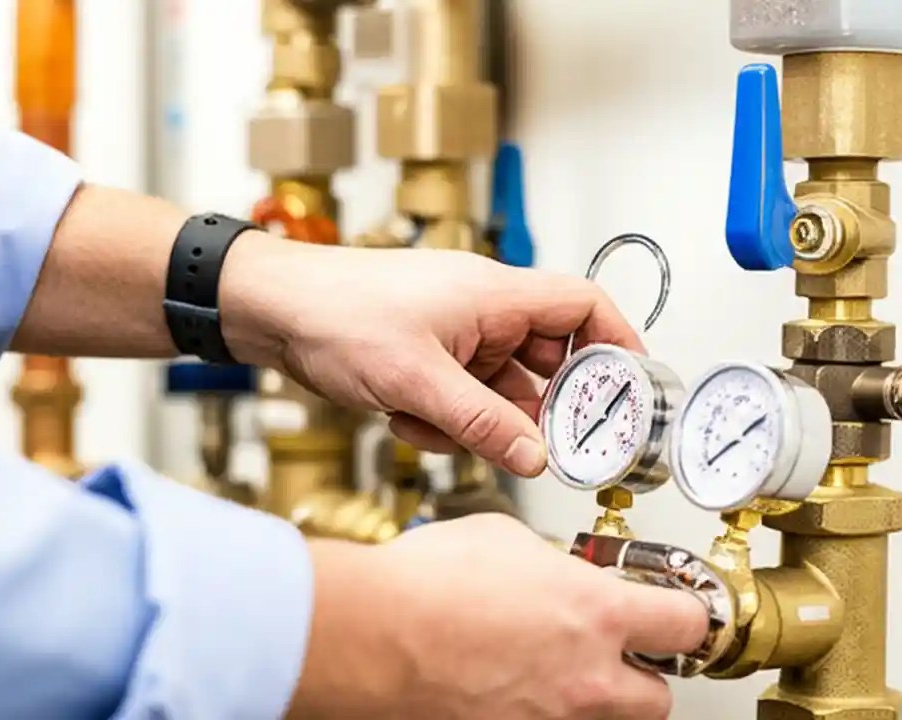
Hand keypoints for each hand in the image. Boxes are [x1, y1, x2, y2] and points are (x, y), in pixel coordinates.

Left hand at [220, 233, 644, 476]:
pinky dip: (436, 418)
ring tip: (426, 422)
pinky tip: (400, 416)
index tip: (631, 392)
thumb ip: (482, 423)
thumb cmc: (335, 313)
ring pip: (496, 392)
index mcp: (494, 295)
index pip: (583, 307)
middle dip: (528, 409)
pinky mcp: (424, 358)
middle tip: (522, 444)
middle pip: (543, 363)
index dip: (617, 345)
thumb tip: (535, 456)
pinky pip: (458, 399)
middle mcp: (481, 311)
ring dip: (470, 421)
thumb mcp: (416, 381)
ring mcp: (453, 335)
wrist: (270, 310)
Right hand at [287, 515, 709, 718]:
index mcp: (597, 614)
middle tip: (615, 652)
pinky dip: (537, 711)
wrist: (371, 636)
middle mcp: (586, 678)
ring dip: (592, 698)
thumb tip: (550, 569)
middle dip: (642, 675)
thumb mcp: (502, 537)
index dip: (683, 612)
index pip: (686, 623)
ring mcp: (549, 719)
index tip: (673, 608)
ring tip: (553, 670)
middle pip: (658, 698)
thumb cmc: (426, 584)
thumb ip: (547, 561)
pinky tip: (507, 687)